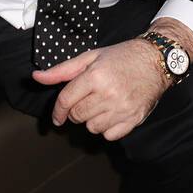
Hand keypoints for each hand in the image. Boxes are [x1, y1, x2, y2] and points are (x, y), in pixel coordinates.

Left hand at [33, 38, 167, 140]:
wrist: (156, 60)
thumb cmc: (122, 57)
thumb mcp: (91, 57)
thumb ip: (62, 70)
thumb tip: (36, 77)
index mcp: (95, 76)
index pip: (66, 101)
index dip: (57, 111)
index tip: (57, 116)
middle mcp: (109, 94)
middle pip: (77, 116)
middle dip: (75, 112)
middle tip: (85, 102)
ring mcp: (123, 108)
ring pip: (92, 127)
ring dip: (91, 120)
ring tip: (100, 106)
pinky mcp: (134, 118)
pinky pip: (110, 135)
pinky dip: (107, 128)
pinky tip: (112, 114)